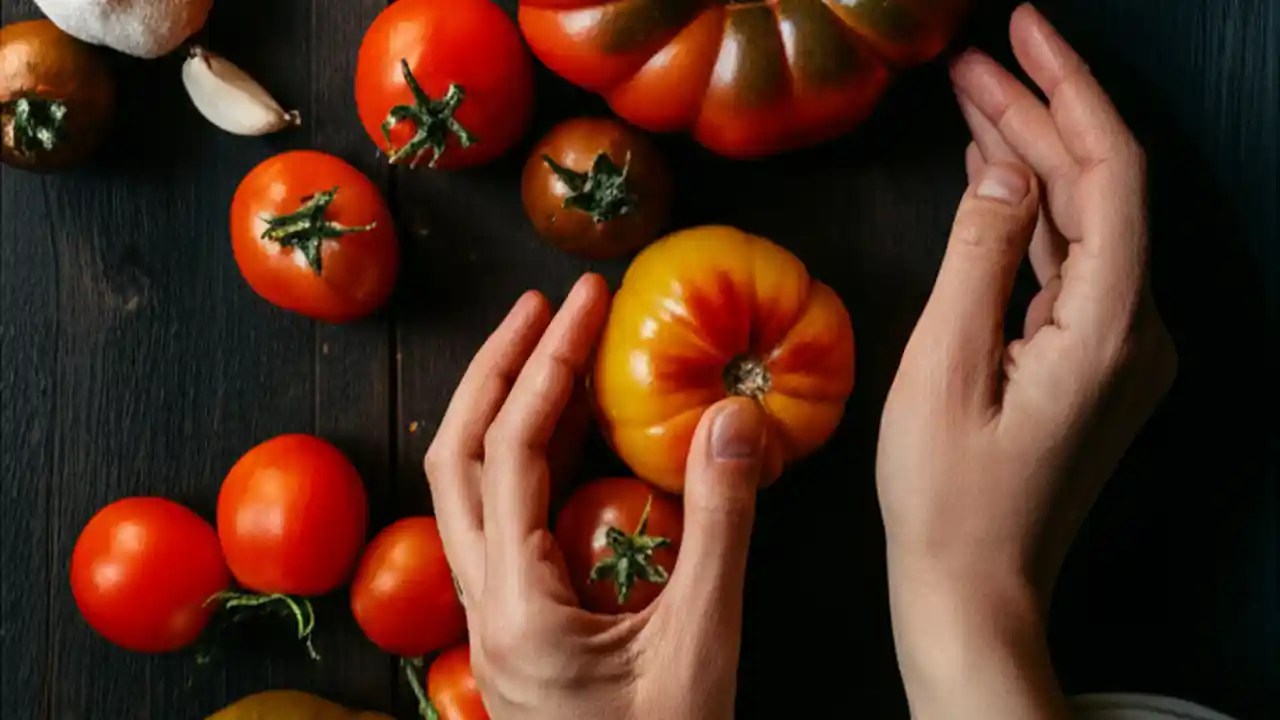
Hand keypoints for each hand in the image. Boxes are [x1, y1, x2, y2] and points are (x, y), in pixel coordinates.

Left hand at [424, 274, 766, 719]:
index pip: (510, 454)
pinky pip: (501, 525)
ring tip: (553, 349)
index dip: (545, 365)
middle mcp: (481, 608)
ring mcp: (491, 621)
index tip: (585, 300)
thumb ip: (719, 529)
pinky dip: (528, 464)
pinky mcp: (515, 629)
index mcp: (514, 610)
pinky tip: (571, 442)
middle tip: (548, 306)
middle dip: (497, 370)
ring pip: (466, 492)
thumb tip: (734, 417)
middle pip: (456, 459)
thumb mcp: (703, 649)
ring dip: (501, 411)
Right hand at [877, 5, 1176, 718]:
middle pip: (1096, 191)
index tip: (1023, 33)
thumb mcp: (944, 365)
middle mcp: (1134, 330)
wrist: (973, 588)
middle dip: (1037, 116)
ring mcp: (1116, 348)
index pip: (1109, 174)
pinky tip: (993, 180)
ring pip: (1081, 224)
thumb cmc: (949, 497)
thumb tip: (1003, 172)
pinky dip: (1029, 216)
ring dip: (1030, 160)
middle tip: (972, 61)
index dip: (1068, 91)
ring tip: (973, 100)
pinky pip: (1065, 266)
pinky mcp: (1089, 363)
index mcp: (1109, 327)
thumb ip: (979, 256)